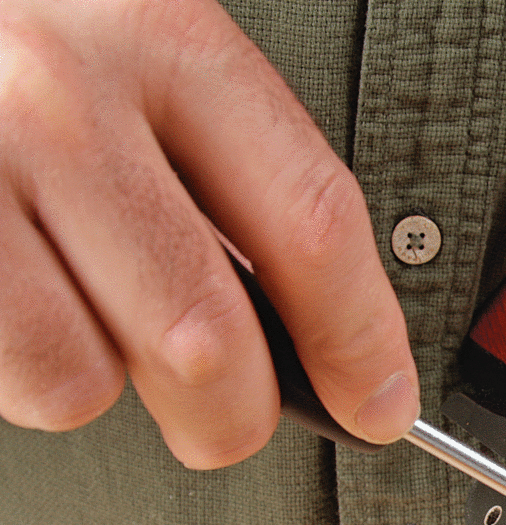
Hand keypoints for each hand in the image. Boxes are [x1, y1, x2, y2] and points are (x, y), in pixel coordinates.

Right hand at [0, 0, 416, 467]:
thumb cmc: (15, 29)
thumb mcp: (132, 39)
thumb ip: (218, 166)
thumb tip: (309, 334)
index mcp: (157, 31)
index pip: (309, 222)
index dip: (360, 339)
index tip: (381, 402)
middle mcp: (55, 93)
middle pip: (206, 340)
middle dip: (235, 418)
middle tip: (228, 419)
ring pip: (86, 381)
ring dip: (101, 387)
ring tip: (80, 318)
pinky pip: (5, 375)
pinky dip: (20, 374)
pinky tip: (17, 305)